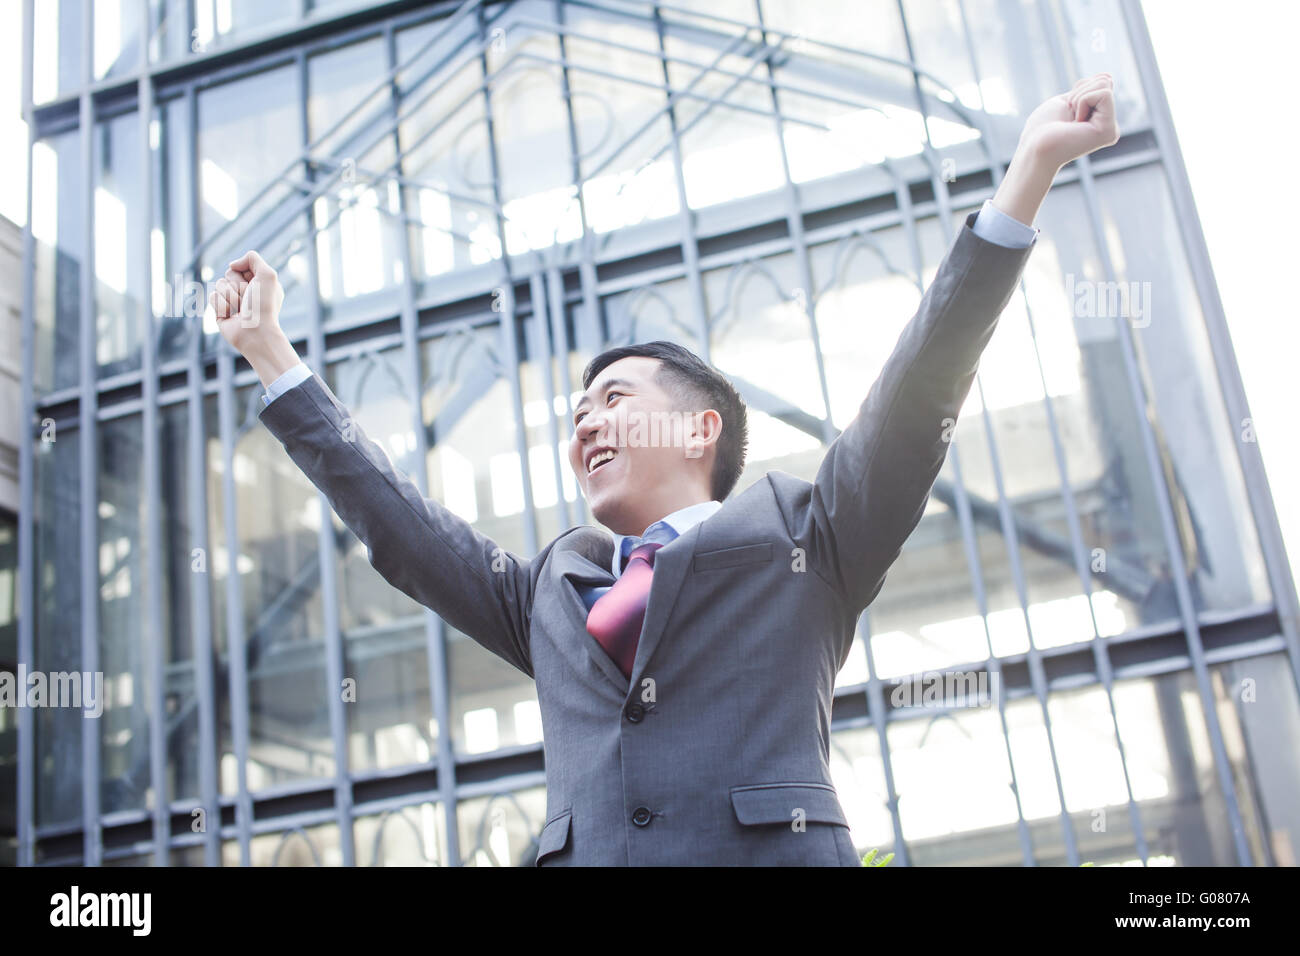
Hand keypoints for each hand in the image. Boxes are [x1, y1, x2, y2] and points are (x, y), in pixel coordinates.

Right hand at [211, 249, 298, 385]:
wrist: (255, 333)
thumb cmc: (264, 305)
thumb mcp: (268, 275)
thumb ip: (252, 258)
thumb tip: (232, 264)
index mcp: (258, 281)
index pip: (241, 266)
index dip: (246, 274)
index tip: (255, 286)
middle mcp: (246, 290)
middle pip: (228, 274)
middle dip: (237, 286)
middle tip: (248, 300)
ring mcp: (232, 300)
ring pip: (219, 284)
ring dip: (230, 297)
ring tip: (241, 310)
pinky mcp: (221, 310)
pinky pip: (213, 297)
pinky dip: (222, 305)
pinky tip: (232, 316)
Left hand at [1018, 72, 1120, 170]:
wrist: (1034, 148)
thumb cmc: (1042, 128)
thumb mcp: (1067, 100)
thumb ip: (1087, 90)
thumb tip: (1108, 77)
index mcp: (1098, 119)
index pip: (1101, 82)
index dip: (1079, 89)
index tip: (1067, 109)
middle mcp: (1108, 126)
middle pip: (1105, 81)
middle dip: (1080, 91)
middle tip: (1067, 116)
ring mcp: (1110, 130)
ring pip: (1106, 85)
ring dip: (1079, 97)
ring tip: (1071, 121)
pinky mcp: (1109, 131)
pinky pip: (1104, 94)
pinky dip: (1082, 101)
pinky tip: (1075, 123)